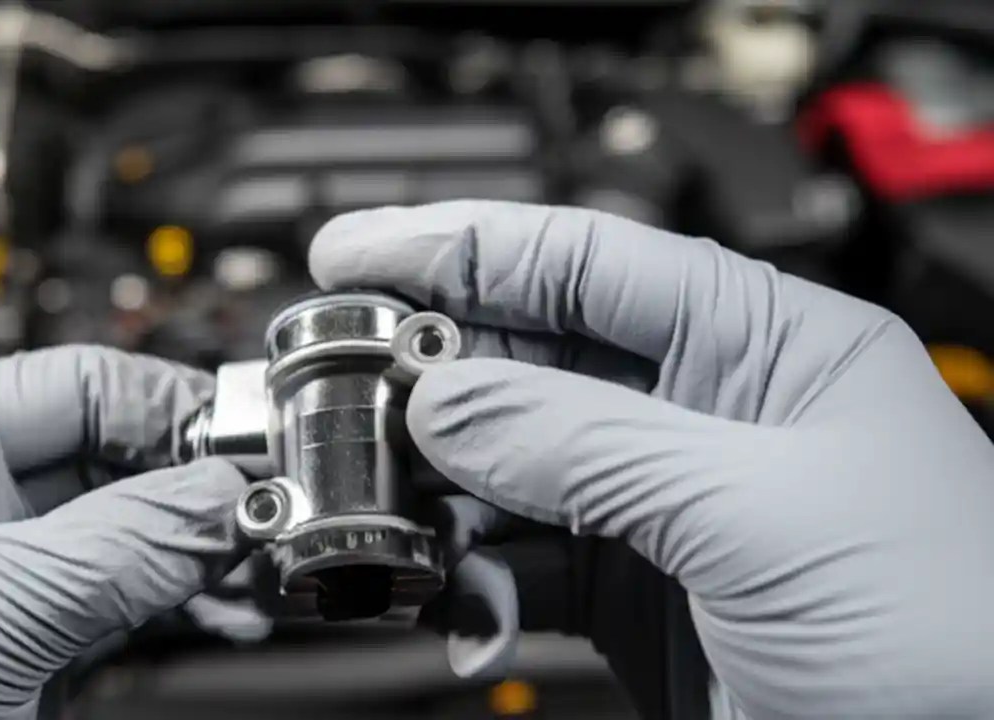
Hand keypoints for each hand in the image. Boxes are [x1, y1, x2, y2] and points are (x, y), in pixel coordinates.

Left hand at [0, 346, 251, 718]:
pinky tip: (226, 609)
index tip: (245, 437)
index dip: (165, 405)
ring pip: (120, 534)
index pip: (64, 387)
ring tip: (260, 566)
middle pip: (103, 459)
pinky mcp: (16, 643)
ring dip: (197, 549)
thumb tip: (225, 495)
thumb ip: (123, 543)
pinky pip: (116, 600)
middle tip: (266, 507)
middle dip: (191, 485)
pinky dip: (177, 603)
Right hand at [309, 200, 993, 718]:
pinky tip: (451, 591)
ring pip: (513, 469)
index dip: (464, 247)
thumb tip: (451, 399)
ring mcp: (664, 512)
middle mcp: (707, 419)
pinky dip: (473, 580)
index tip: (362, 255)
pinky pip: (522, 566)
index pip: (588, 261)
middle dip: (434, 373)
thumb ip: (590, 445)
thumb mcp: (759, 510)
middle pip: (534, 360)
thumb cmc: (957, 634)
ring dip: (440, 489)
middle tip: (344, 386)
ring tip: (384, 502)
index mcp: (766, 349)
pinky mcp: (636, 600)